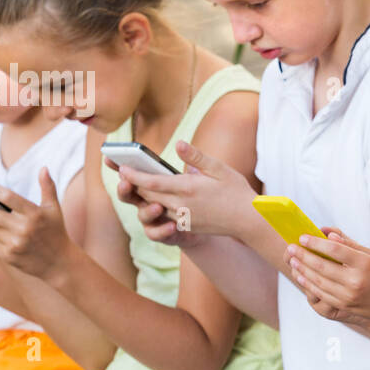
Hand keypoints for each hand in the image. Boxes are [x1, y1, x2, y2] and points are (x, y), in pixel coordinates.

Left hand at [0, 168, 70, 278]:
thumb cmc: (56, 232)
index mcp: (35, 214)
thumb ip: (48, 187)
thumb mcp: (54, 209)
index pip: (8, 197)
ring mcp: (15, 243)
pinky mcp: (9, 256)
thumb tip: (44, 168)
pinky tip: (5, 239)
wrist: (60, 263)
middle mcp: (24, 228)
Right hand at [113, 167, 202, 248]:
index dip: (118, 167)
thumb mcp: (196, 178)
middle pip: (128, 195)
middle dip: (125, 188)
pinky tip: (173, 226)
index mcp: (151, 185)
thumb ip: (190, 163)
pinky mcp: (161, 234)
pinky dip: (162, 230)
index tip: (108, 158)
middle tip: (126, 182)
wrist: (206, 225)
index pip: (131, 175)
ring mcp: (152, 219)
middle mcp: (146, 201)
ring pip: (142, 215)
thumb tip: (181, 145)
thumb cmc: (197, 197)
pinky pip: (155, 233)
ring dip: (148, 210)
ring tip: (159, 207)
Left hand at [118, 140, 254, 241]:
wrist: (248, 221)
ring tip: (135, 182)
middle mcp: (181, 205)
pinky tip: (155, 198)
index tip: (121, 167)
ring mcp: (182, 218)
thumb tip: (178, 143)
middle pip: (148, 194)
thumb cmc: (236, 192)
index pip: (152, 181)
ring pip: (154, 205)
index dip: (133, 175)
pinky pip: (165, 215)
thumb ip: (196, 157)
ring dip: (144, 195)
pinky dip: (157, 205)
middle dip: (133, 183)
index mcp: (188, 188)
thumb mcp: (220, 169)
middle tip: (122, 171)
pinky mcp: (186, 226)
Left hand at [286, 227, 369, 326]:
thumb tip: (327, 232)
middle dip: (303, 255)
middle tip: (291, 247)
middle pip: (322, 266)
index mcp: (365, 264)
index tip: (303, 237)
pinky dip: (308, 284)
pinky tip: (301, 275)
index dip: (316, 243)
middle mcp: (356, 281)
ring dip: (302, 269)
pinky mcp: (344, 306)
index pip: (335, 250)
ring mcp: (349, 296)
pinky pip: (321, 293)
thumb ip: (349, 244)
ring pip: (318, 281)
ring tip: (292, 259)